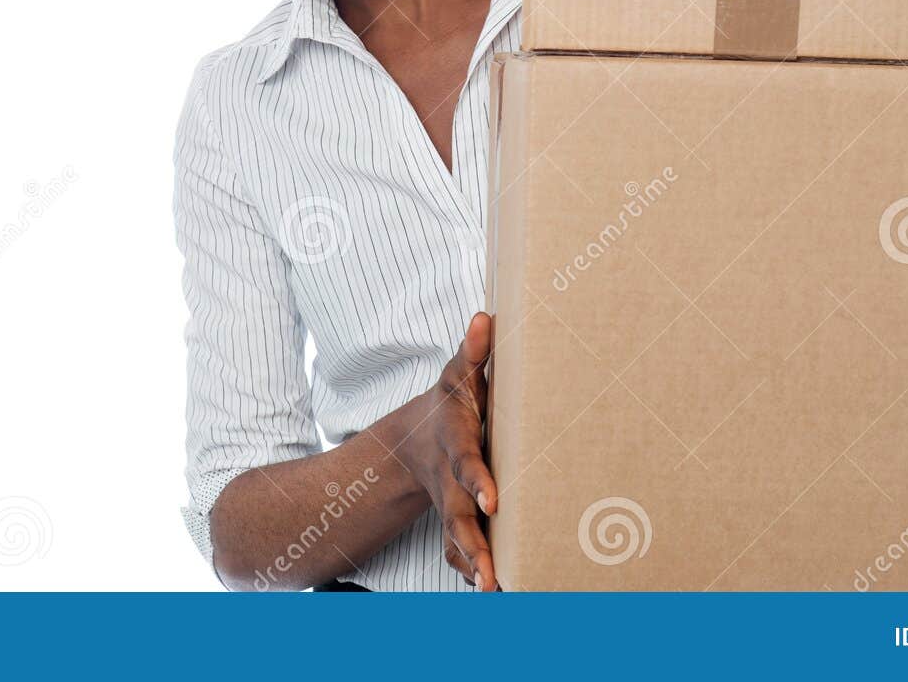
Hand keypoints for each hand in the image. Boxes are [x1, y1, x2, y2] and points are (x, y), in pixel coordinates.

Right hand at [395, 312, 497, 589]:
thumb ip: (472, 352)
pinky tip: (491, 589)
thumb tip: (485, 317)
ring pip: (457, 540)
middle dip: (472, 545)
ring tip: (493, 591)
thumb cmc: (451, 404)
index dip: (477, 481)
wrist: (414, 441)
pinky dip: (470, 570)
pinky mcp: (456, 522)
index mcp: (455, 444)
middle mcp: (449, 479)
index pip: (467, 462)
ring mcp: (449, 504)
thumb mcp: (457, 376)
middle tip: (488, 575)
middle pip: (456, 516)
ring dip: (473, 566)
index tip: (491, 501)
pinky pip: (459, 550)